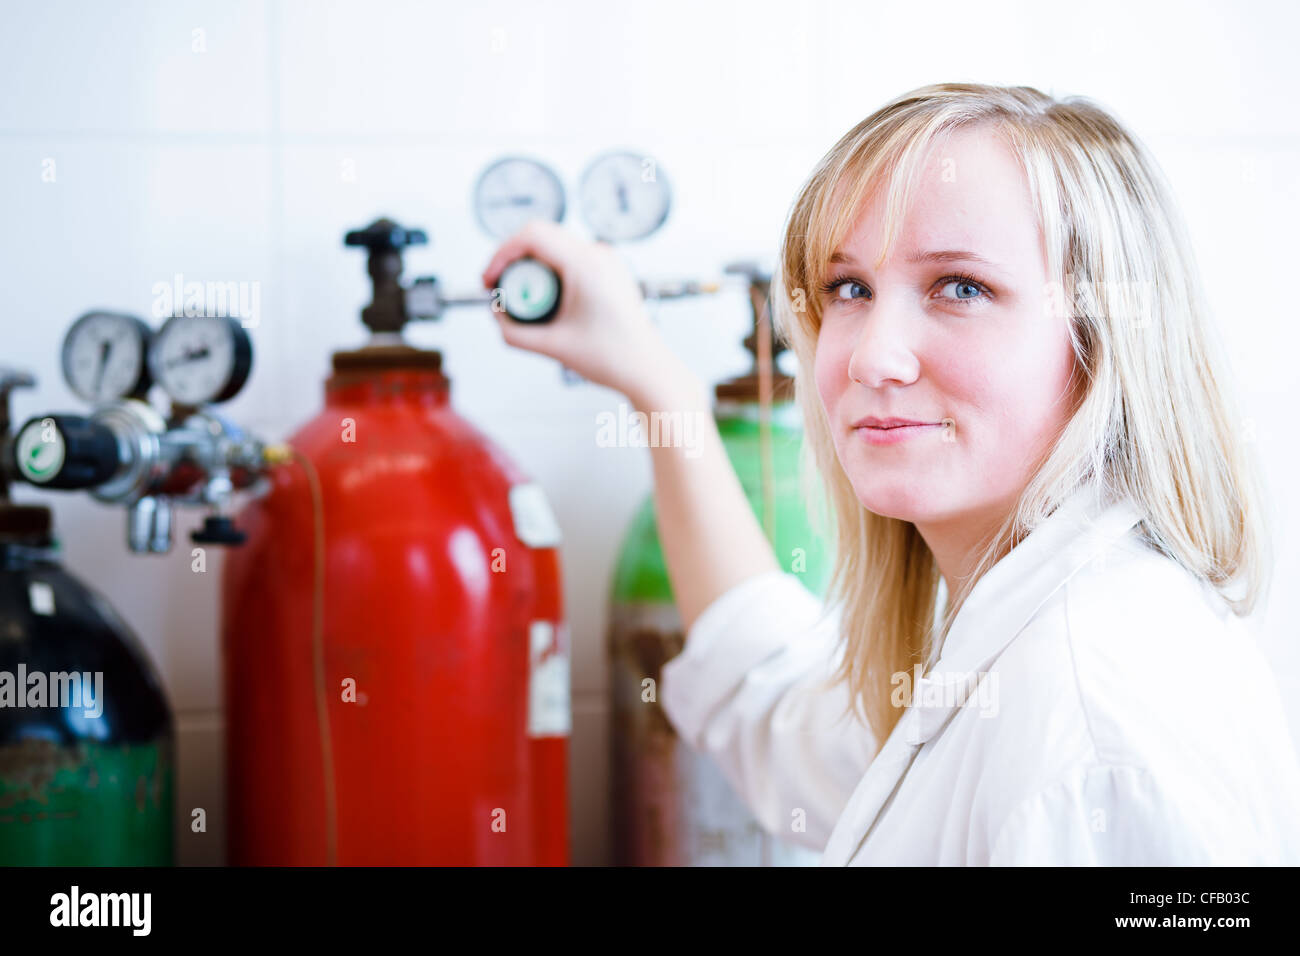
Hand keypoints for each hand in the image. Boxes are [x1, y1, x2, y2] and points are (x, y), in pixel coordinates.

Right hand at [480, 220, 669, 398]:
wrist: (645, 368)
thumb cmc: (611, 358)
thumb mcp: (552, 347)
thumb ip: (514, 332)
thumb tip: (496, 313)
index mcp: (587, 265)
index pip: (532, 236)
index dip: (501, 253)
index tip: (490, 280)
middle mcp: (599, 254)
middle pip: (540, 236)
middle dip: (511, 259)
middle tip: (498, 288)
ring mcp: (606, 259)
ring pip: (554, 244)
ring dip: (530, 264)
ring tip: (518, 295)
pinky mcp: (608, 269)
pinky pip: (569, 256)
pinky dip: (549, 270)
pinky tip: (541, 295)